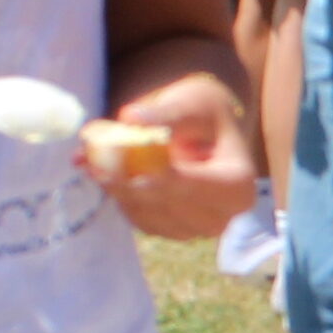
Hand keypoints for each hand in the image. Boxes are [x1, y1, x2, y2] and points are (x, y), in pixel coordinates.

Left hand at [88, 67, 256, 239]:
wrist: (204, 129)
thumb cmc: (204, 112)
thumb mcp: (193, 101)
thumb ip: (166, 112)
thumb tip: (131, 118)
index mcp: (239, 184)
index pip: (194, 188)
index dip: (157, 179)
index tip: (120, 161)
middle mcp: (223, 216)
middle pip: (169, 207)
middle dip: (129, 185)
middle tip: (94, 161)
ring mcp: (198, 229)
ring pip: (150, 217)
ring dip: (119, 191)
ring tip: (94, 162)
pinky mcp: (173, 230)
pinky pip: (141, 220)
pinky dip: (121, 197)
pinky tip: (107, 173)